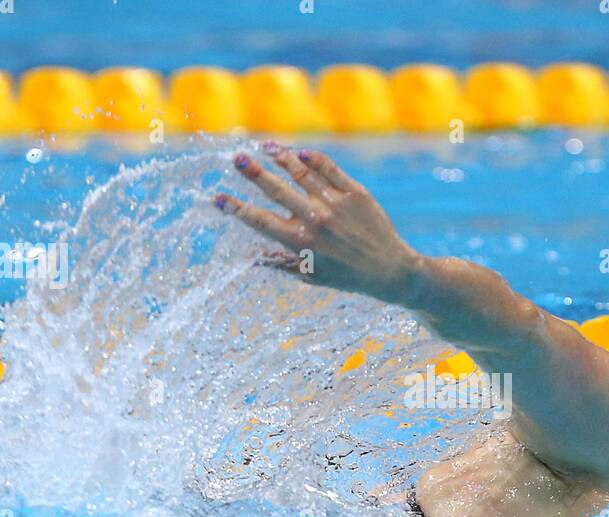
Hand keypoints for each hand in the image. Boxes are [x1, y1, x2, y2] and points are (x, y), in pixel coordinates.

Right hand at [214, 145, 424, 304]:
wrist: (390, 270)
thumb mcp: (310, 275)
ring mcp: (336, 203)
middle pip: (277, 190)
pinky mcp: (355, 193)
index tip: (217, 198)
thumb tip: (246, 258)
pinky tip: (297, 152)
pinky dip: (312, 158)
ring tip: (264, 148)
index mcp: (302, 243)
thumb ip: (278, 263)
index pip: (260, 221)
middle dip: (253, 172)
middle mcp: (316, 220)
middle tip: (236, 158)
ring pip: (301, 172)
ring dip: (280, 157)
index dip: (236, 208)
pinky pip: (329, 168)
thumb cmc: (346, 276)